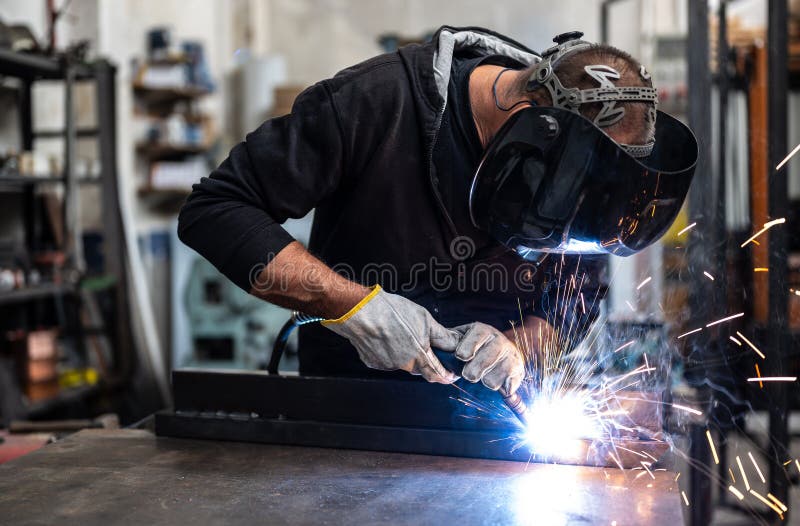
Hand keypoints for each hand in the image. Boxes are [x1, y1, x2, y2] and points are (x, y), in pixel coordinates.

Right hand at [322, 286, 459, 383]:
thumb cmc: (392, 312)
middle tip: (424, 345)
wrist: (359, 311)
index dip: (446, 376)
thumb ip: (442, 336)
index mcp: (418, 355)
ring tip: (400, 333)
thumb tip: (455, 344)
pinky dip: (390, 352)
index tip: (451, 375)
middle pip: (420, 368)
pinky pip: (387, 361)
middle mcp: (403, 365)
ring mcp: (387, 365)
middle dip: (425, 360)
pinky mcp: (373, 362)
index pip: (436, 374)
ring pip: (403, 364)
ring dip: (407, 355)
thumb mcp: (424, 319)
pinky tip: (386, 336)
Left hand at [447, 322, 525, 396]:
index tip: (460, 356)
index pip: (479, 334)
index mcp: (483, 331)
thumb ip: (447, 342)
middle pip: (491, 354)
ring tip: (482, 379)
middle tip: (468, 375)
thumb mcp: (457, 341)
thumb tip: (436, 343)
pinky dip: (502, 388)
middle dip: (476, 368)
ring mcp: (511, 355)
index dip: (469, 346)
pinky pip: (510, 385)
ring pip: (502, 370)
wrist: (494, 356)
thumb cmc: (469, 350)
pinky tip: (496, 383)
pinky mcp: (518, 371)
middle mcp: (499, 340)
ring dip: (488, 380)